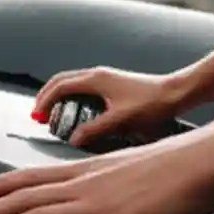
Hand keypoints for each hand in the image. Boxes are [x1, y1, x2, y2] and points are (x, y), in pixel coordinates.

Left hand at [0, 134, 213, 213]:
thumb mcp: (130, 163)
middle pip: (26, 199)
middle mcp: (84, 185)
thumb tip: (98, 187)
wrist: (204, 160)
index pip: (35, 177)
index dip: (4, 186)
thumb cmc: (176, 163)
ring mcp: (97, 207)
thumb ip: (107, 176)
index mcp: (88, 168)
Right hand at [34, 67, 192, 146]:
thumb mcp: (121, 120)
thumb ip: (95, 130)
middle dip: (46, 97)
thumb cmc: (153, 104)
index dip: (45, 101)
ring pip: (72, 83)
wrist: (176, 93)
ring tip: (52, 115)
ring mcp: (106, 78)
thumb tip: (73, 139)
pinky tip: (76, 113)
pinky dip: (71, 97)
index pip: (60, 86)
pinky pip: (83, 87)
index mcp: (96, 79)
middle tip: (38, 116)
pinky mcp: (113, 84)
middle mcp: (98, 75)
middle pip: (61, 81)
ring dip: (58, 97)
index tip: (37, 117)